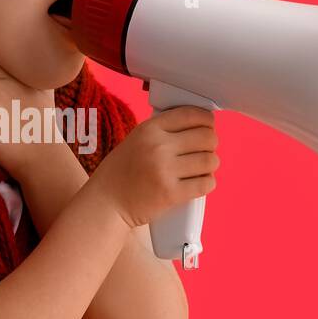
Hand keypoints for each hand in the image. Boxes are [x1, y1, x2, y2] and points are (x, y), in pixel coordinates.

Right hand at [86, 106, 219, 228]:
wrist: (106, 203)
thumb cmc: (121, 173)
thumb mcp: (136, 140)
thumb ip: (162, 132)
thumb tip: (197, 127)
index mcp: (149, 129)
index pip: (191, 115)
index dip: (207, 120)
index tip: (208, 126)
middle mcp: (158, 146)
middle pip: (206, 137)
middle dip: (210, 144)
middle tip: (204, 151)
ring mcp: (164, 170)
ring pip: (210, 160)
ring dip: (211, 165)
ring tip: (202, 169)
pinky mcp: (171, 193)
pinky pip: (206, 183)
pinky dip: (208, 183)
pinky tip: (200, 182)